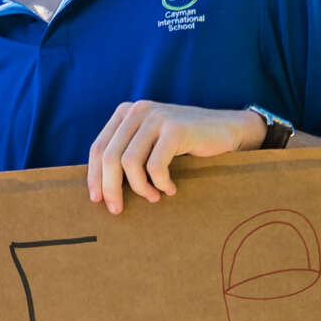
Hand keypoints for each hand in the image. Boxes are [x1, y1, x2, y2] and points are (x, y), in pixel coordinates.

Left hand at [85, 102, 264, 214]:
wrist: (226, 130)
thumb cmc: (185, 144)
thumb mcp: (149, 143)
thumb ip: (126, 154)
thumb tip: (101, 189)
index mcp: (126, 113)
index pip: (98, 148)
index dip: (94, 176)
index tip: (97, 200)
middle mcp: (137, 111)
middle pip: (109, 156)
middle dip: (111, 188)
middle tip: (117, 209)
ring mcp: (156, 117)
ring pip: (129, 162)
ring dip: (140, 188)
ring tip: (153, 198)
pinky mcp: (175, 128)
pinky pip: (155, 166)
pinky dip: (161, 183)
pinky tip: (170, 189)